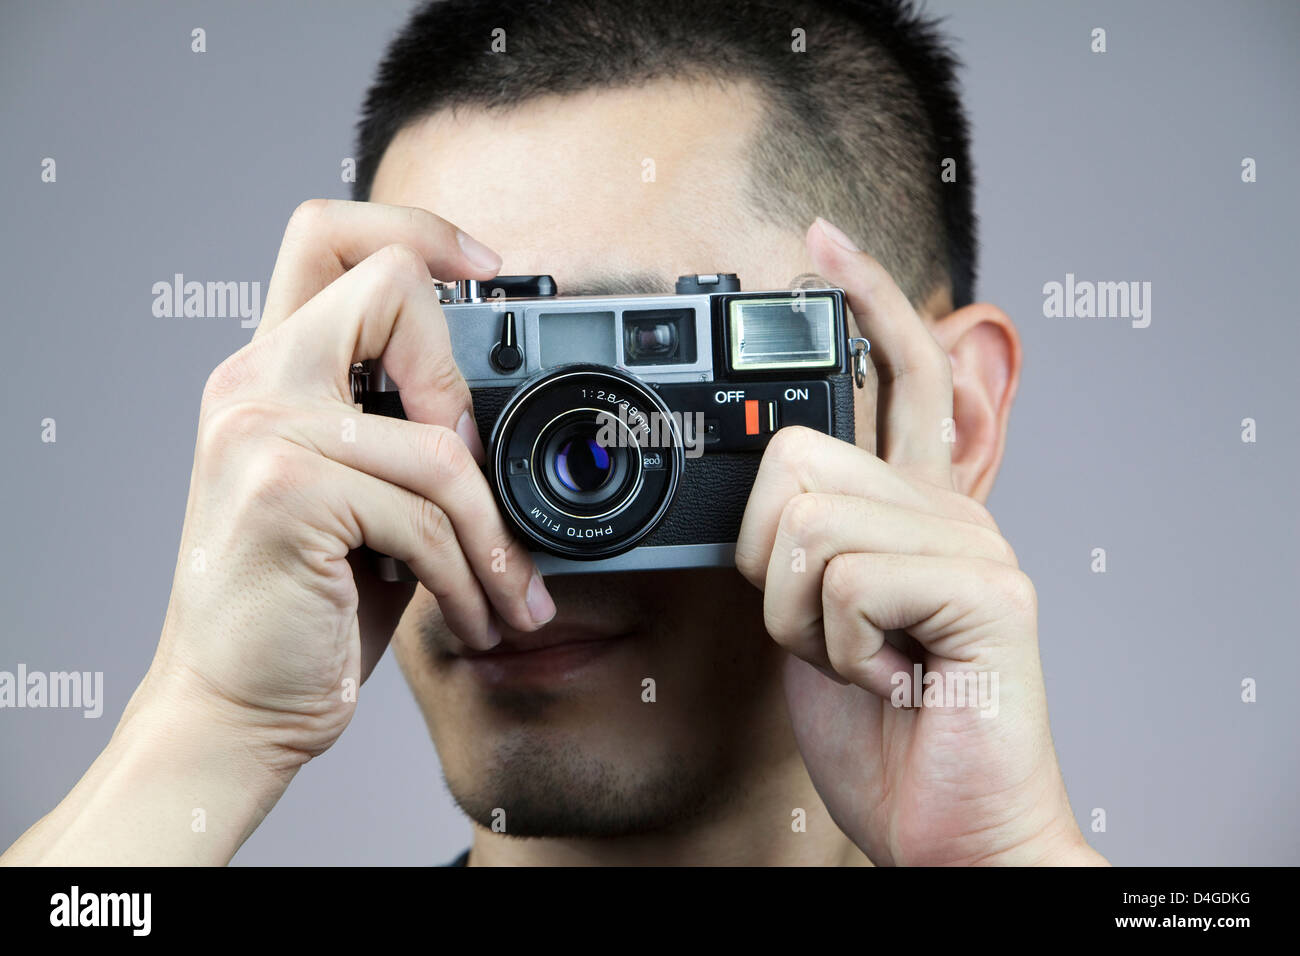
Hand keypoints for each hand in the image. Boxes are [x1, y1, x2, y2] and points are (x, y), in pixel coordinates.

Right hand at [144, 199, 554, 774]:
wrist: (235, 705)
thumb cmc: (309, 603)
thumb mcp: (358, 498)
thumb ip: (399, 432)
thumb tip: (490, 415)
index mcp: (269, 371)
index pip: (329, 234)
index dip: (416, 232)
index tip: (486, 269)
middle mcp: (252, 382)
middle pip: (386, 284)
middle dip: (460, 375)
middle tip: (476, 465)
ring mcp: (261, 432)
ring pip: (438, 442)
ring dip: (492, 538)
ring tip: (506, 593)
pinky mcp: (285, 493)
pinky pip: (424, 516)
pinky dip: (469, 577)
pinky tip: (472, 616)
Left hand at [735, 219, 1104, 865]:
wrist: (944, 827)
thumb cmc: (883, 727)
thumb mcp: (820, 617)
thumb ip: (808, 540)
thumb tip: (770, 480)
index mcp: (916, 507)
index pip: (898, 372)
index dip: (865, 302)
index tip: (821, 242)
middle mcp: (953, 509)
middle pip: (798, 458)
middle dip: (770, 560)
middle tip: (821, 624)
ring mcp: (977, 545)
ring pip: (807, 522)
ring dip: (800, 617)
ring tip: (860, 658)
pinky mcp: (988, 591)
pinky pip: (845, 581)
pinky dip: (836, 649)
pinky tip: (889, 676)